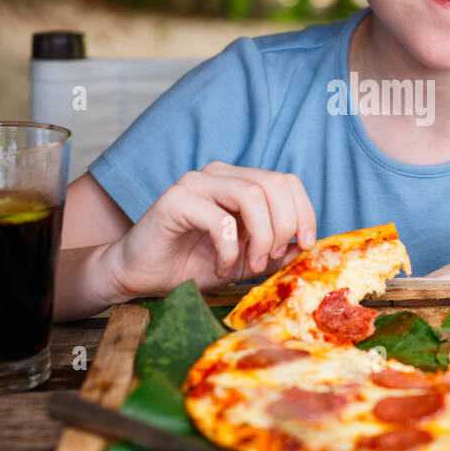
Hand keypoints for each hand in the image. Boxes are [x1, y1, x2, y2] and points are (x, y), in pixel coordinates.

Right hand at [103, 162, 316, 298]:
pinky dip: (228, 249)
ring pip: (252, 196)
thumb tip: (306, 247)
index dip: (304, 212)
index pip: (286, 181)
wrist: (143, 275)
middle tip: (271, 259)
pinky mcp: (176, 200)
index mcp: (239, 181)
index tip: (305, 245)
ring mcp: (196, 183)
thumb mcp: (246, 260)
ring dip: (260, 237)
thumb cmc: (193, 263)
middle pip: (274, 185)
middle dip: (283, 227)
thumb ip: (275, 251)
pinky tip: (221, 265)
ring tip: (249, 264)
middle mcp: (219, 174)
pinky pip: (219, 220)